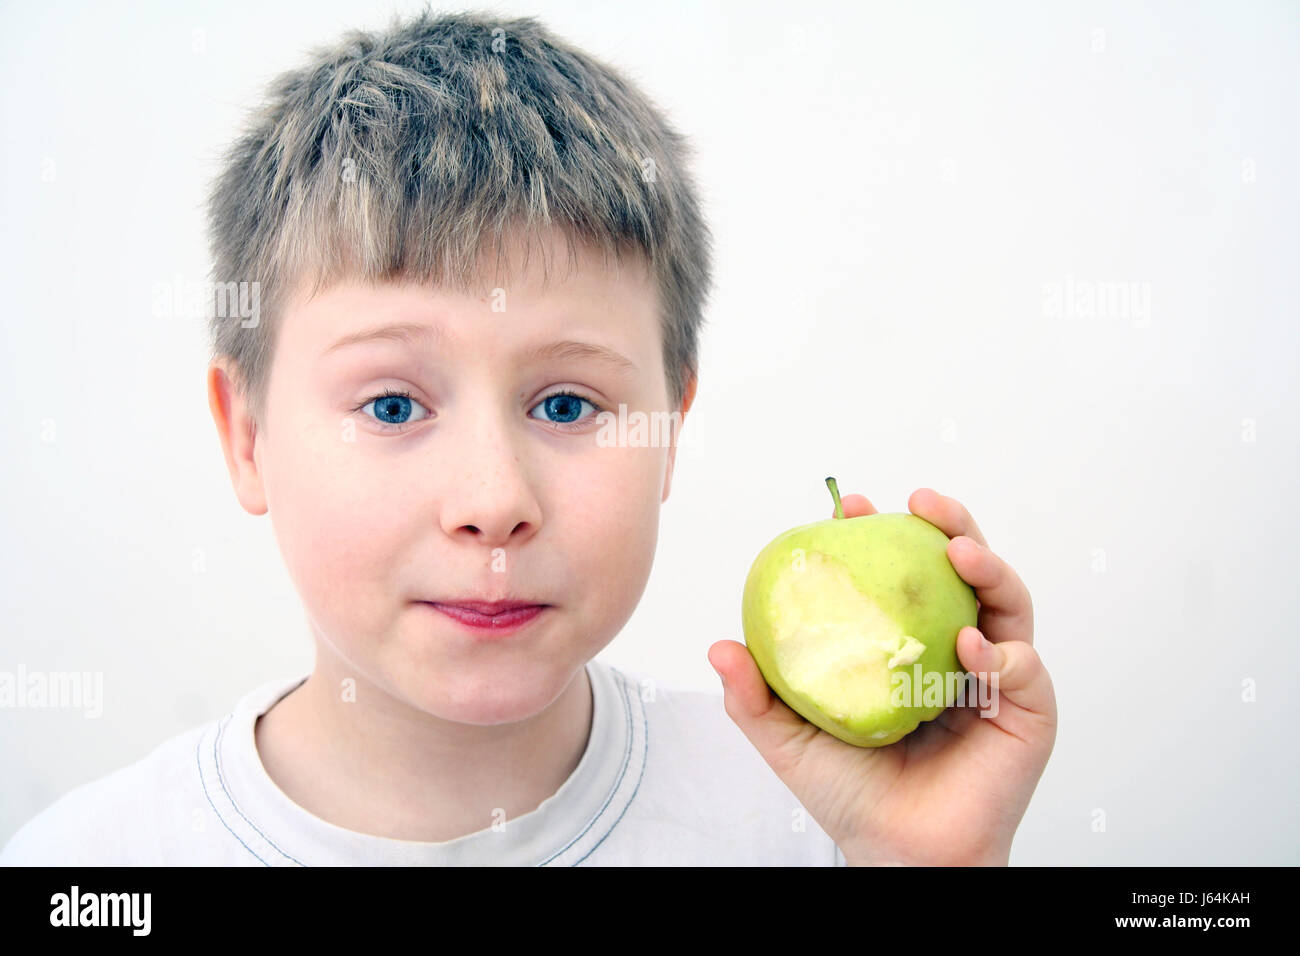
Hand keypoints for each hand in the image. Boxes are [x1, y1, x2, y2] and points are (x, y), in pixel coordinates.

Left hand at [709, 488, 1055, 865]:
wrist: (897, 852)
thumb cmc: (849, 793)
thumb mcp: (790, 738)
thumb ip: (755, 695)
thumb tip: (719, 646)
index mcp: (907, 643)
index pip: (902, 575)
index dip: (882, 534)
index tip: (851, 506)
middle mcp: (955, 650)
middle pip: (964, 571)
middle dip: (950, 525)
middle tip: (922, 504)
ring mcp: (995, 677)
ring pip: (1006, 603)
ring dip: (988, 568)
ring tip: (959, 552)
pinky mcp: (1027, 712)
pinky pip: (1024, 668)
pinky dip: (1003, 653)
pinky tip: (969, 650)